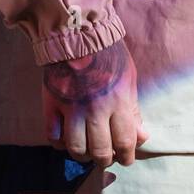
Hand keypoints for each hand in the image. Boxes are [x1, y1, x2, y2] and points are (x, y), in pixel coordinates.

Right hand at [41, 39, 148, 167]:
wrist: (77, 33)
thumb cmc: (109, 54)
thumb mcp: (129, 78)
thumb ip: (134, 109)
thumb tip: (142, 136)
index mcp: (118, 102)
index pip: (125, 142)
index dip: (127, 156)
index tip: (126, 159)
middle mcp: (95, 110)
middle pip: (100, 151)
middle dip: (105, 160)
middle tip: (106, 158)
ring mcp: (71, 109)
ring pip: (76, 148)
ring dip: (83, 155)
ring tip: (87, 152)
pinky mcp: (51, 105)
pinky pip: (53, 136)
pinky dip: (59, 143)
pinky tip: (66, 139)